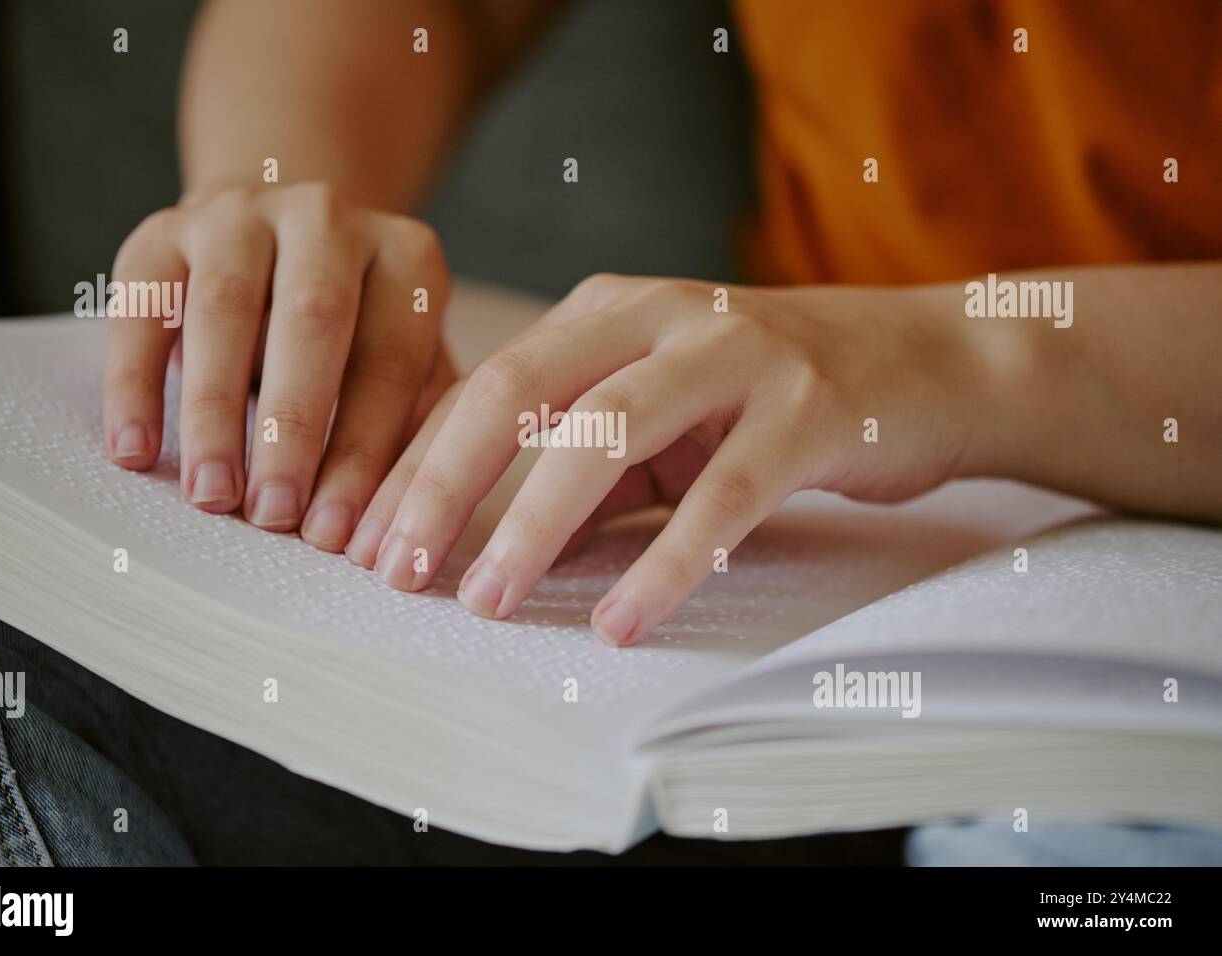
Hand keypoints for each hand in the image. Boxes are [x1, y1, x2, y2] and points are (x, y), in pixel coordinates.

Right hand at [102, 182, 454, 551]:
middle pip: (312, 323)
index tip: (338, 531)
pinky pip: (140, 309)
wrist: (278, 241)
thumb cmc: (354, 332)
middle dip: (291, 430)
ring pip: (224, 312)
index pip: (391, 360)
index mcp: (405, 256)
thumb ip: (411, 422)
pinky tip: (135, 452)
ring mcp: (241, 215)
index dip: (364, 450)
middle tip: (274, 515)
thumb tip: (394, 516)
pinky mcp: (162, 232)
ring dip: (215, 415)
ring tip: (211, 495)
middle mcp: (327, 219)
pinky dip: (133, 385)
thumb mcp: (402, 361)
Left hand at [347, 273, 988, 644]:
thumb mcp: (665, 411)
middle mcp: (661, 314)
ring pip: (607, 435)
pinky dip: (664, 563)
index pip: (486, 383)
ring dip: (535, 526)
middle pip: (519, 390)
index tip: (367, 542)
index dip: (417, 464)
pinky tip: (619, 622)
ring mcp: (736, 355)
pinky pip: (720, 497)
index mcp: (609, 311)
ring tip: (490, 603)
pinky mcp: (806, 411)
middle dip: (444, 486)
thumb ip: (586, 462)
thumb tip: (487, 545)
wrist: (924, 363)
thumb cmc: (774, 394)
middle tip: (397, 572)